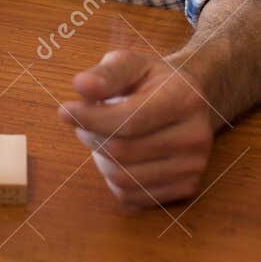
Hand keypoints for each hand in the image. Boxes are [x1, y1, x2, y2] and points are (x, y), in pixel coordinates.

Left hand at [57, 48, 215, 212]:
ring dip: (100, 160)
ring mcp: (194, 166)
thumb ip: (106, 74)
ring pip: (123, 178)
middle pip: (122, 151)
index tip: (64, 111)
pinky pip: (131, 197)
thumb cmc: (153, 81)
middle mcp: (195, 136)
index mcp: (185, 98)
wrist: (191, 102)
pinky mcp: (186, 189)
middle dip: (91, 137)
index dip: (90, 119)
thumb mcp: (132, 64)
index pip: (129, 120)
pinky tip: (119, 158)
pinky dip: (114, 179)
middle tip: (83, 124)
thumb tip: (81, 86)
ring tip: (102, 138)